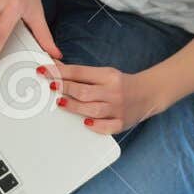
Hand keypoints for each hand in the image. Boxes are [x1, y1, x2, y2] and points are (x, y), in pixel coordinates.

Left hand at [43, 63, 162, 134]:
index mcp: (109, 76)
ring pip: (93, 109)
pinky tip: (86, 123)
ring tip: (60, 103)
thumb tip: (56, 66)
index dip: (60, 72)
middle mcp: (114, 92)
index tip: (44, 70)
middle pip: (84, 91)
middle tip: (50, 86)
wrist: (149, 93)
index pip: (80, 72)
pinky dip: (96, 126)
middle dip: (65, 88)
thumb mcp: (105, 73)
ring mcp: (118, 109)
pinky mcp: (122, 123)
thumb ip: (82, 73)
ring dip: (74, 106)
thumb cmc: (122, 83)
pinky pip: (107, 127)